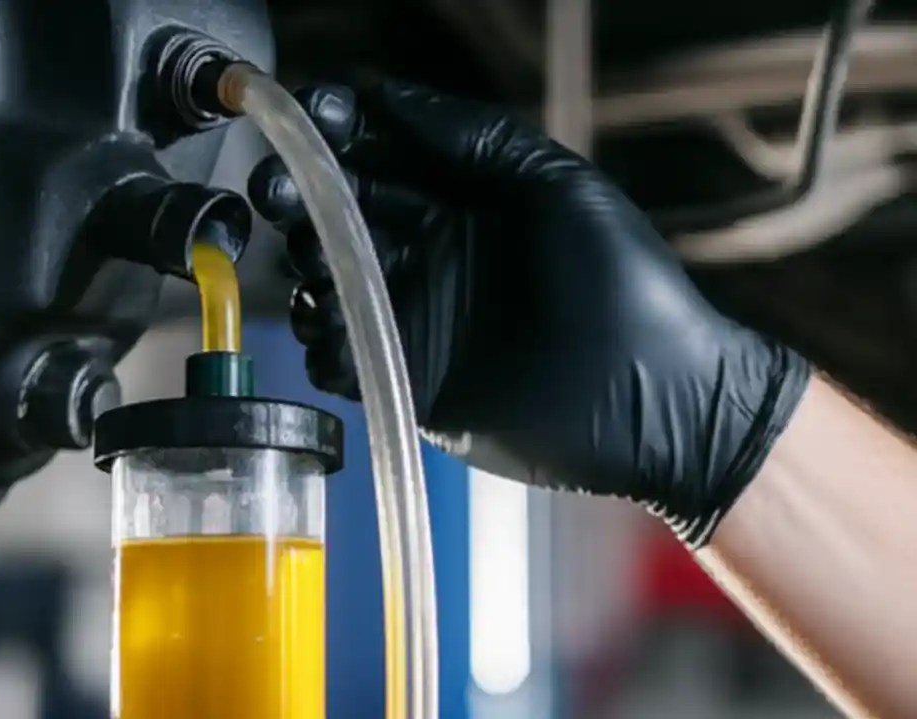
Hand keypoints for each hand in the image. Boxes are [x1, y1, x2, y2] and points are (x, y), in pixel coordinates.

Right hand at [248, 81, 809, 544]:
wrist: (652, 405)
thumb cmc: (623, 284)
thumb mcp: (556, 186)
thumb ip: (474, 138)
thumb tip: (388, 97)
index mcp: (465, 199)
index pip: (380, 154)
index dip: (335, 132)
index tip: (304, 118)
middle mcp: (431, 252)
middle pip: (339, 215)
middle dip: (302, 195)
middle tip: (282, 191)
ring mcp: (416, 317)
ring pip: (329, 283)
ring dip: (308, 270)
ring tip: (317, 268)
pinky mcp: (408, 379)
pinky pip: (343, 358)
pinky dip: (325, 345)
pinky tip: (333, 334)